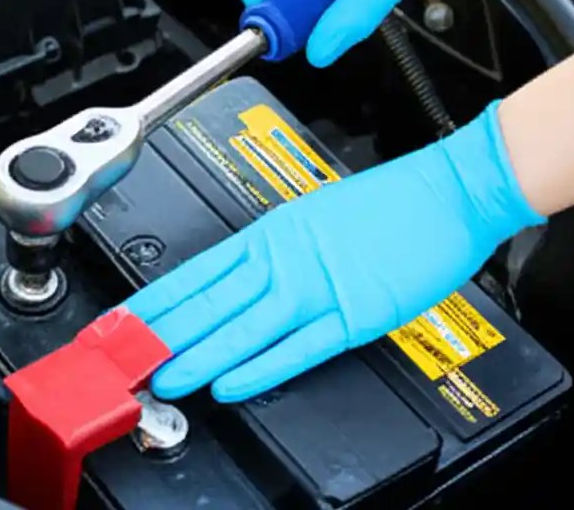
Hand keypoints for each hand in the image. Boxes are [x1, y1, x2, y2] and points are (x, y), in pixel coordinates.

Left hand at [120, 102, 543, 401]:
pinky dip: (260, 368)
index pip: (198, 272)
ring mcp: (318, 286)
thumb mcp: (317, 214)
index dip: (156, 301)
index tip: (122, 321)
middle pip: (209, 300)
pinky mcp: (354, 313)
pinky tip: (231, 383)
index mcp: (273, 232)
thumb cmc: (394, 201)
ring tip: (164, 377)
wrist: (451, 190)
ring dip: (198, 355)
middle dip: (163, 333)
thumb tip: (247, 278)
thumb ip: (279, 249)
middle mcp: (286, 257)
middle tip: (124, 357)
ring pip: (243, 326)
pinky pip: (298, 347)